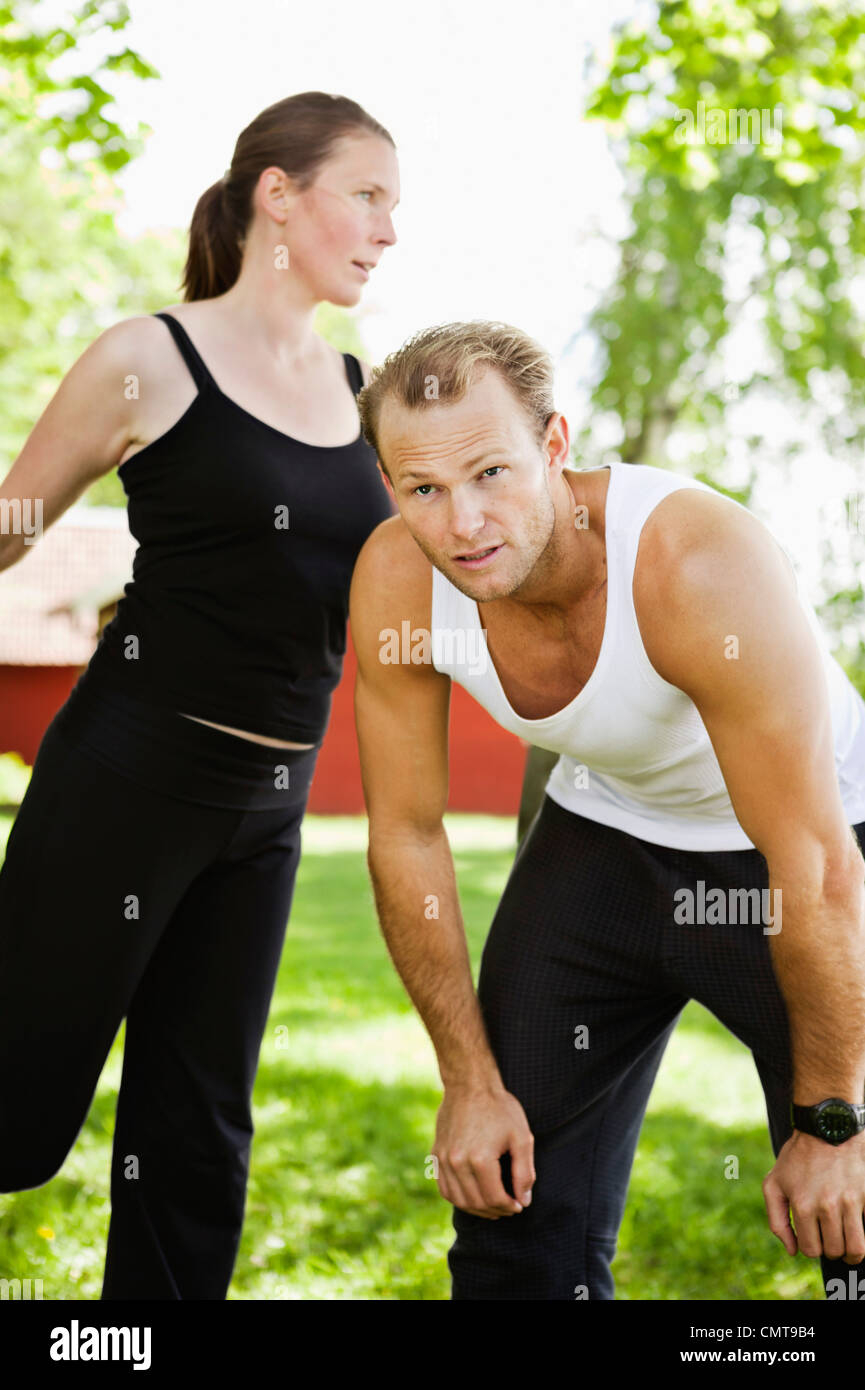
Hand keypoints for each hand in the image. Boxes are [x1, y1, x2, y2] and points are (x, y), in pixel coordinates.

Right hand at [433, 1082, 534, 1218]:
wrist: (469, 1084)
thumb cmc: (499, 1108)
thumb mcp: (521, 1137)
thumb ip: (524, 1172)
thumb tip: (523, 1200)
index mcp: (479, 1159)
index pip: (495, 1198)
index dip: (510, 1206)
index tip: (519, 1205)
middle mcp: (457, 1162)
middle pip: (476, 1203)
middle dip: (496, 1211)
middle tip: (509, 1207)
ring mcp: (443, 1159)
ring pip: (458, 1200)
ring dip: (477, 1209)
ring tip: (493, 1207)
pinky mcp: (436, 1155)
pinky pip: (444, 1188)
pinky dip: (458, 1198)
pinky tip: (472, 1196)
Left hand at [763, 1129, 864, 1262]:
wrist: (827, 1128)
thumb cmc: (798, 1157)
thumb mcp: (774, 1184)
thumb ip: (777, 1220)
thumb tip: (792, 1251)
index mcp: (803, 1205)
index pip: (810, 1250)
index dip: (811, 1247)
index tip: (813, 1238)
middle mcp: (827, 1206)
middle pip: (834, 1251)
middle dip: (830, 1249)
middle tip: (829, 1236)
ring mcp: (850, 1200)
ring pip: (856, 1248)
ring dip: (850, 1250)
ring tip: (846, 1242)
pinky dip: (862, 1231)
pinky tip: (855, 1221)